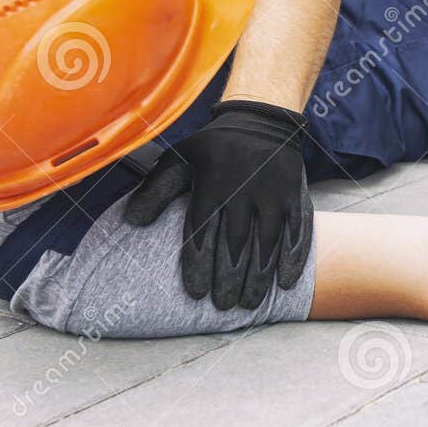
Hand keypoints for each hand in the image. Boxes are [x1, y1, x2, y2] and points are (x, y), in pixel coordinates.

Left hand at [124, 100, 312, 309]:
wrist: (261, 120)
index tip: (197, 293)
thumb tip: (130, 221)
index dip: (198, 267)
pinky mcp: (296, 197)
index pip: (202, 234)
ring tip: (249, 304)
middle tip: (222, 306)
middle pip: (234, 246)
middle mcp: (243, 191)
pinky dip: (292, 260)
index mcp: (211, 185)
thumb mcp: (179, 159)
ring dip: (258, 279)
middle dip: (228, 281)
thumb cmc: (214, 147)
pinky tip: (284, 283)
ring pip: (265, 245)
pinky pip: (297, 233)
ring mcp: (273, 195)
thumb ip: (155, 190)